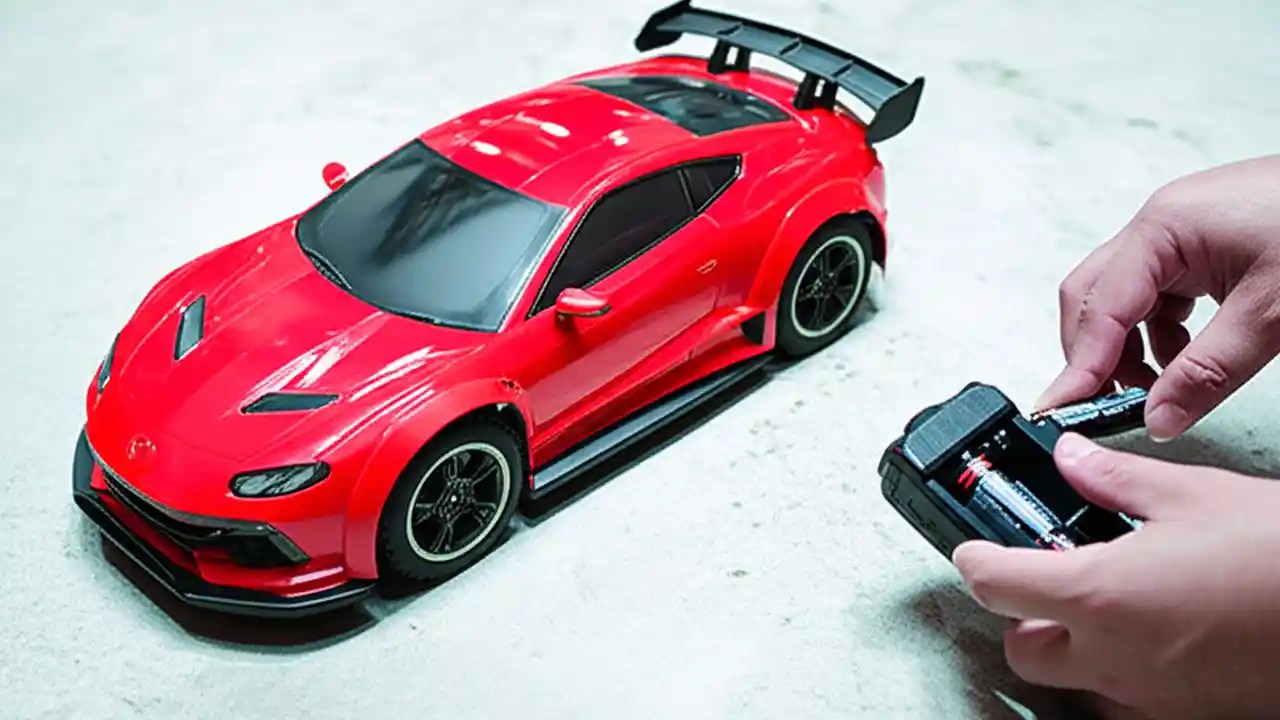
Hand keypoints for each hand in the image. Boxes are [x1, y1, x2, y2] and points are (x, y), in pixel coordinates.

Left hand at [953, 433, 1279, 719]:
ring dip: (1069, 645)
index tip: (974, 545)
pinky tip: (1151, 629)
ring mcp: (1149, 694)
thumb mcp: (1190, 495)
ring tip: (1104, 599)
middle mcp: (1112, 656)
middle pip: (1023, 649)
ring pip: (1072, 680)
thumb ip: (1113, 478)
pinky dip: (1118, 666)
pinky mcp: (1186, 712)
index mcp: (1098, 597)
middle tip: (1046, 573)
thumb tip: (1072, 459)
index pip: (994, 584)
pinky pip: (1126, 698)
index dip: (974, 558)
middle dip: (1021, 614)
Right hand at [1039, 154, 1279, 439]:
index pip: (1099, 308)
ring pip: (1122, 297)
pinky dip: (1158, 334)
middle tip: (1101, 408)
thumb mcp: (1272, 315)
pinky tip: (1184, 361)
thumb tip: (1159, 417)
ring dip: (1126, 348)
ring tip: (1152, 392)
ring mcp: (1181, 230)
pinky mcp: (1204, 242)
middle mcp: (1160, 224)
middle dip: (1092, 356)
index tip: (1061, 411)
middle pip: (1093, 298)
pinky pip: (1157, 293)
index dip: (1078, 366)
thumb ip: (1207, 372)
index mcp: (1164, 228)